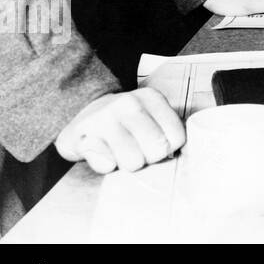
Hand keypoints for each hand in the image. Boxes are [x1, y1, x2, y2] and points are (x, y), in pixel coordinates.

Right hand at [55, 89, 185, 173]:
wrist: (83, 115)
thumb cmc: (124, 122)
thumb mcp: (150, 116)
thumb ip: (168, 131)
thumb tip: (180, 151)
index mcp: (152, 98)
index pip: (177, 137)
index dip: (168, 149)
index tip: (155, 144)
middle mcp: (129, 104)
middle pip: (158, 149)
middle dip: (149, 158)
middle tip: (137, 150)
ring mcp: (104, 119)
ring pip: (133, 161)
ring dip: (127, 163)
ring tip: (120, 152)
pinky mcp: (83, 137)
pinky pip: (107, 165)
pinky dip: (106, 165)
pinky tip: (103, 153)